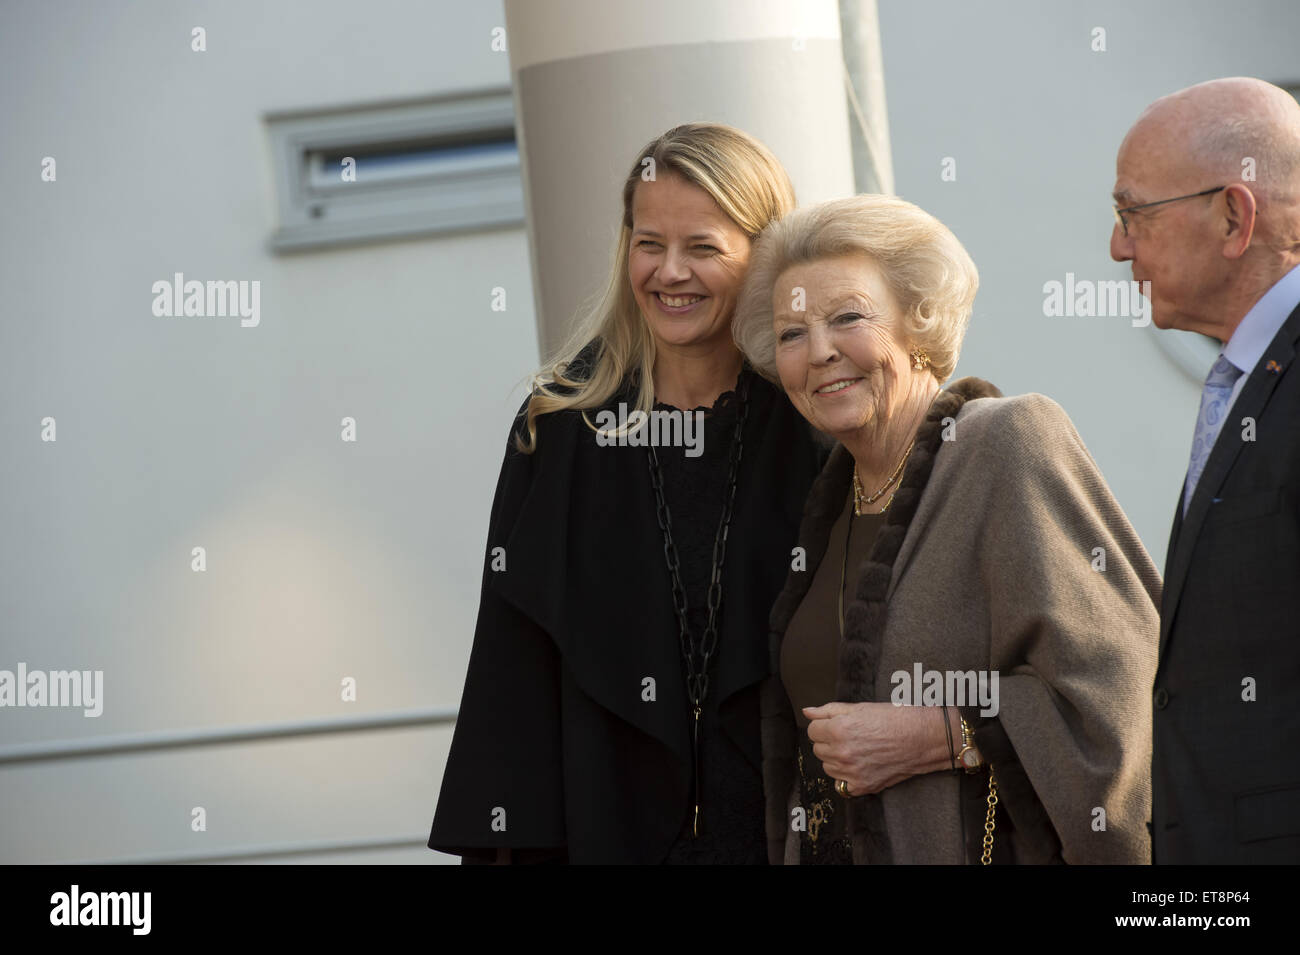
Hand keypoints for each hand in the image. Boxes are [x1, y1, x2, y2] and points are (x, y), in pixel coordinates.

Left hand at [803, 701, 948, 795]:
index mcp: (838, 730)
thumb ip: (828, 711)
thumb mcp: (860, 707)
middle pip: (818, 749)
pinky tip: (861, 765)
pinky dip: (847, 777)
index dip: (822, 726)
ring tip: (857, 749)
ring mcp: (852, 772)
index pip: (812, 731)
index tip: (833, 725)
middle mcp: (842, 753)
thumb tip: (808, 712)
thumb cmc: (895, 719)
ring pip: (828, 767)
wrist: (923, 738)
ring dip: (836, 759)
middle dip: (828, 742)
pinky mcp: (862, 786)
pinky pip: (841, 785)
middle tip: (848, 736)